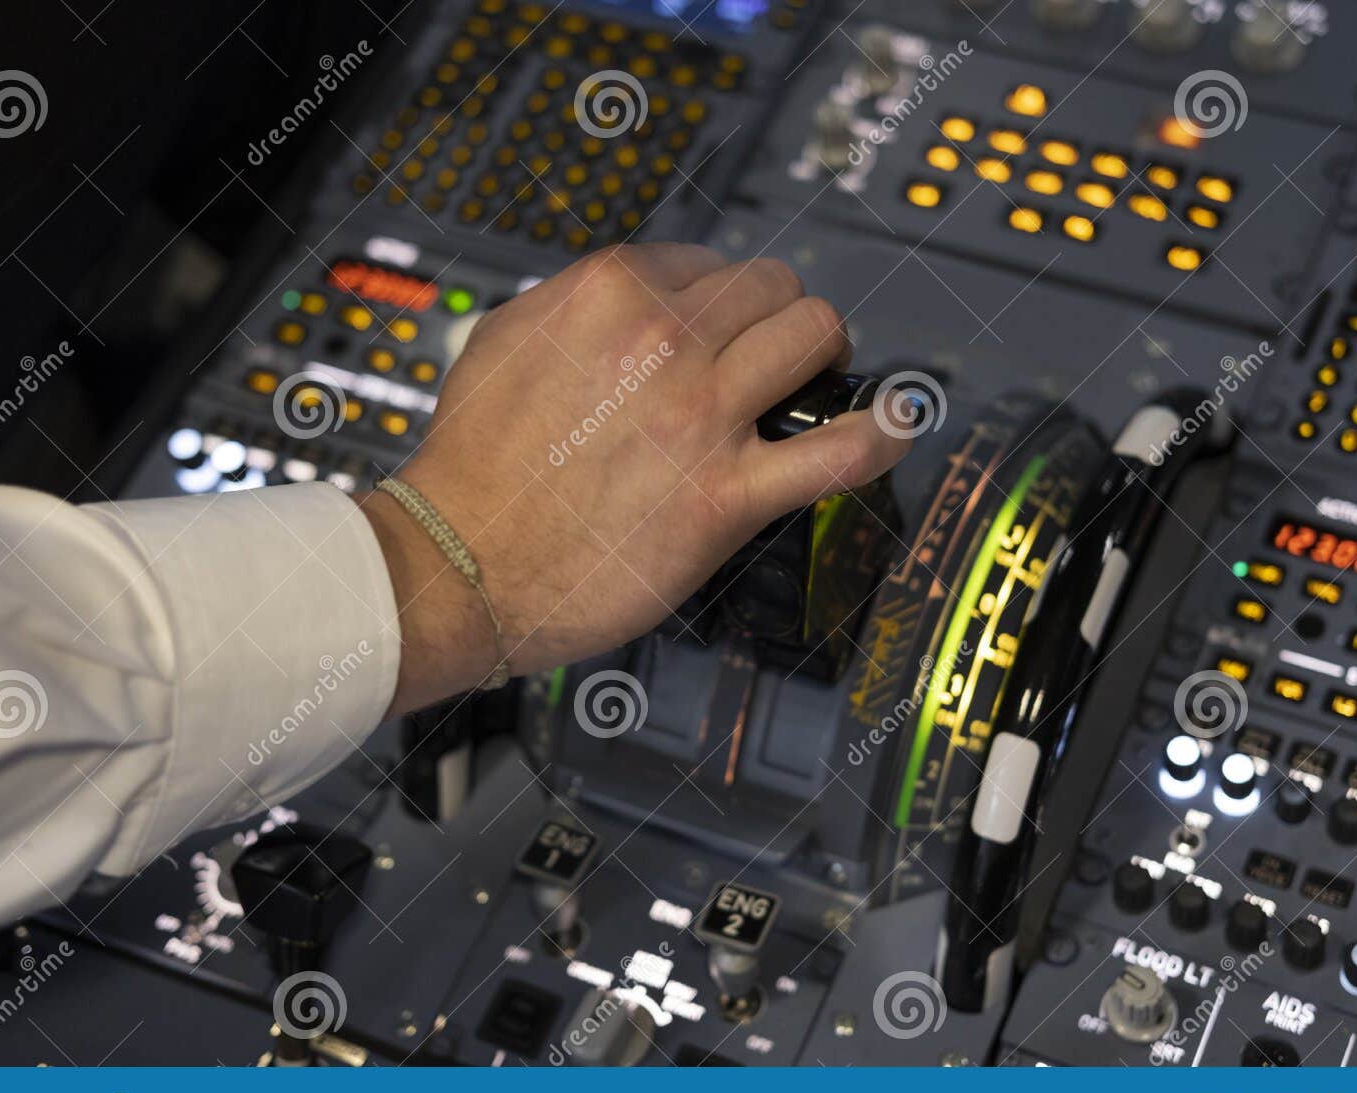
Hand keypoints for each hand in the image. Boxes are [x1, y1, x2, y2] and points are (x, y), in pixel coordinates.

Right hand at [358, 243, 911, 713]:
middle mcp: (665, 341)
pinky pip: (838, 451)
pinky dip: (881, 434)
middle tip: (776, 354)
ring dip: (824, 355)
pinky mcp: (726, 496)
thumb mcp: (503, 339)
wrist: (459, 565)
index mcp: (611, 293)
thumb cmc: (471, 467)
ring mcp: (702, 417)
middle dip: (779, 316)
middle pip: (775, 288)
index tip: (724, 328)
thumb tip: (624, 298)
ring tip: (817, 382)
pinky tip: (897, 425)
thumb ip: (572, 304)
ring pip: (814, 337)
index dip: (724, 299)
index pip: (711, 263)